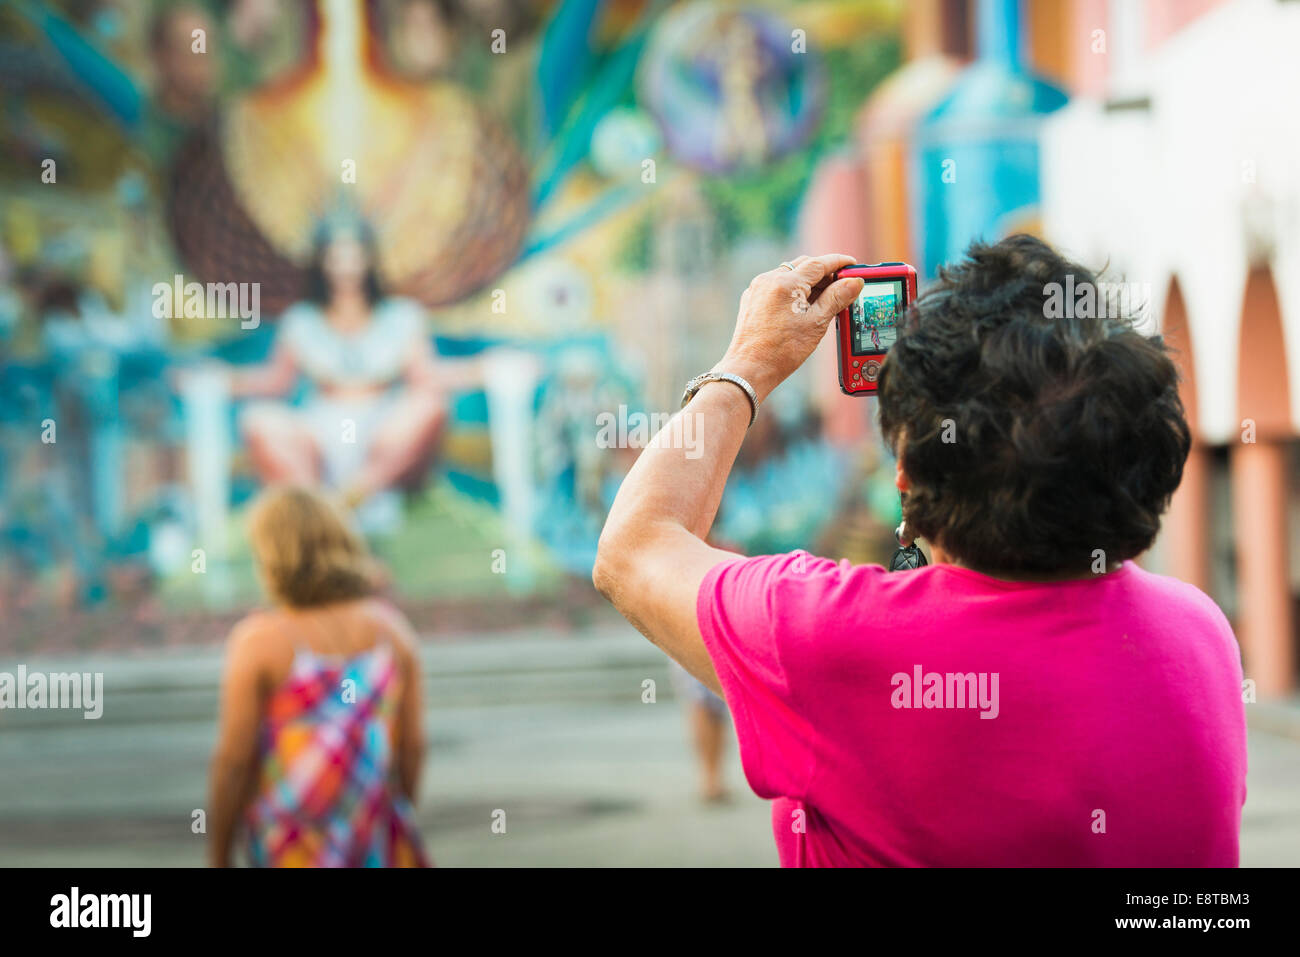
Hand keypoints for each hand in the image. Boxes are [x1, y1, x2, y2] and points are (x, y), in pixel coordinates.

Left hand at [713, 254, 864, 402]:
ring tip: (824, 299)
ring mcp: (758, 289)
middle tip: (842, 285)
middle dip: (825, 272)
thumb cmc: (781, 351)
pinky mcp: (752, 300)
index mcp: (786, 283)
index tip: (852, 265)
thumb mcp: (816, 323)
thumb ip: (836, 298)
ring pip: (789, 275)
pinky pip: (777, 286)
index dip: (839, 262)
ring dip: (808, 282)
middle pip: (803, 266)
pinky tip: (802, 306)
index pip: (818, 263)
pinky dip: (792, 290)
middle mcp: (768, 280)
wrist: (750, 369)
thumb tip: (853, 283)